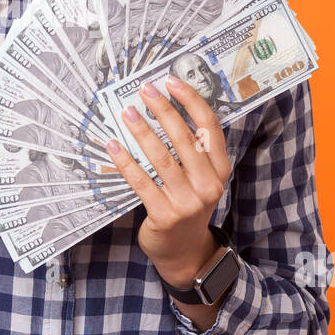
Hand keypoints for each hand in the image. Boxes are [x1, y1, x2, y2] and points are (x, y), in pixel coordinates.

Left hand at [103, 75, 233, 288]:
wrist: (184, 253)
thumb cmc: (188, 207)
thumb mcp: (200, 180)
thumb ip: (190, 152)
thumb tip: (162, 111)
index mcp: (220, 171)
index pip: (210, 128)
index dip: (192, 101)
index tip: (172, 81)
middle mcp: (208, 185)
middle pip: (184, 138)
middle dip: (163, 110)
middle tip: (145, 90)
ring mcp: (187, 202)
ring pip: (162, 158)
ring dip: (142, 131)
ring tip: (127, 112)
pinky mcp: (164, 215)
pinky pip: (142, 182)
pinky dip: (126, 162)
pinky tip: (113, 145)